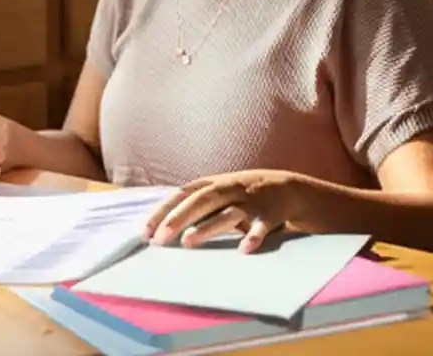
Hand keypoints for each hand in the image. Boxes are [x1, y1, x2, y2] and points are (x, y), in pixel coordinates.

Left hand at [143, 170, 305, 253]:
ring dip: (208, 227)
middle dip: (179, 218)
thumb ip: (192, 206)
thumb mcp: (217, 193)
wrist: (288, 188)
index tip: (145, 232)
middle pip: (202, 201)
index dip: (163, 211)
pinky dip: (254, 236)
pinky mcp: (271, 214)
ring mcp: (251, 201)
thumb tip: (158, 229)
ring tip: (188, 242)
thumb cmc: (242, 195)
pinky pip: (263, 226)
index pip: (182, 194)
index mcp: (212, 184)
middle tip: (160, 239)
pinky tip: (244, 249)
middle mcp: (230, 189)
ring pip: (228, 213)